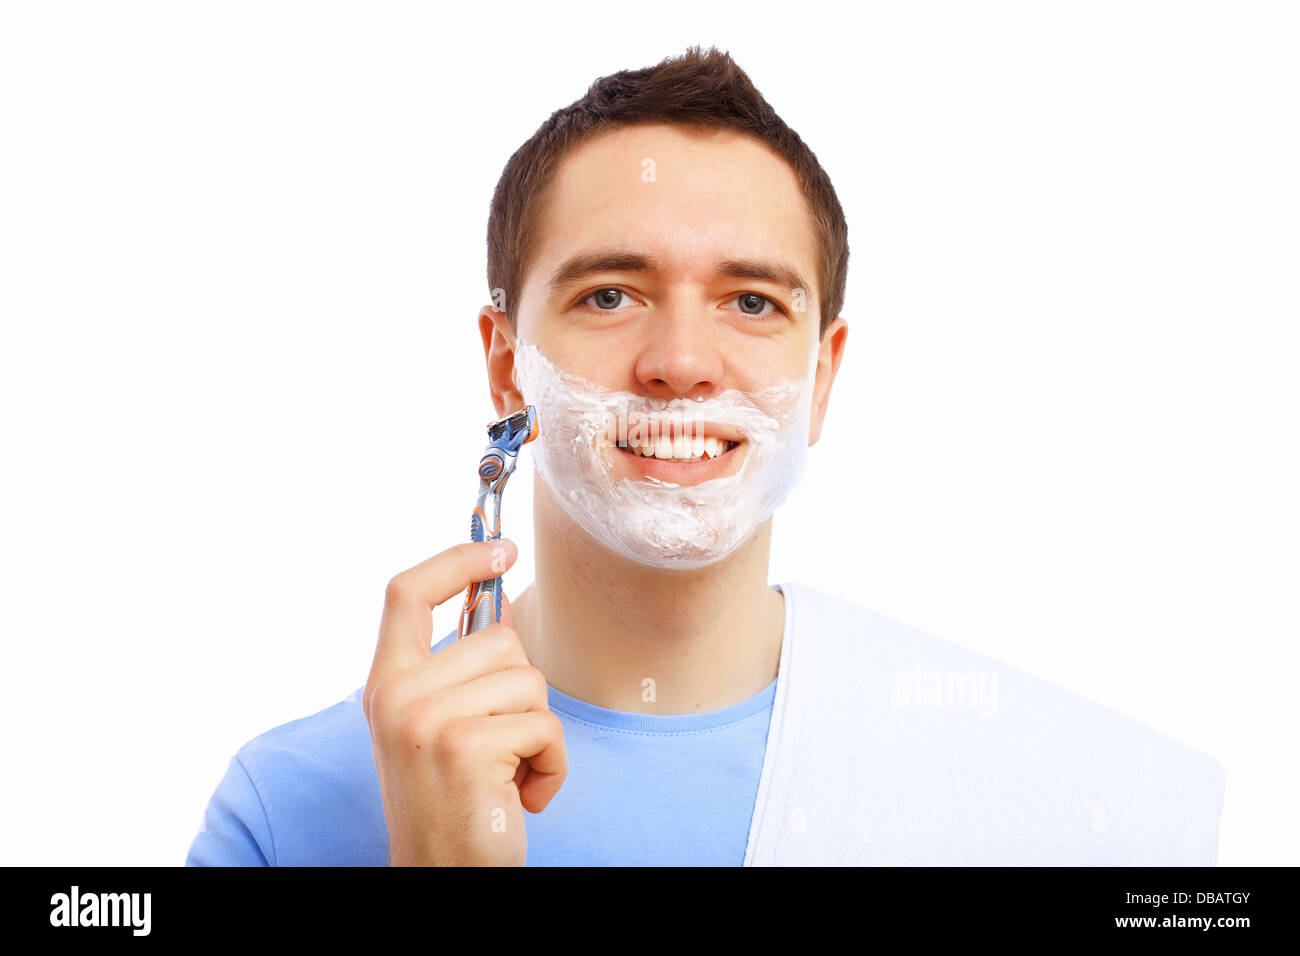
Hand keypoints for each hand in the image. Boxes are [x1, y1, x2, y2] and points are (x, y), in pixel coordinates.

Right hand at [362, 539, 565, 865]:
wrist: (441, 877)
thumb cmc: (453, 804)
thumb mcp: (438, 728)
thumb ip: (459, 671)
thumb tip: (500, 609)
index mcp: (385, 684)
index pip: (406, 593)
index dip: (457, 560)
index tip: (501, 548)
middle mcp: (395, 696)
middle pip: (497, 638)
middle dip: (521, 690)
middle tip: (499, 745)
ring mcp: (426, 720)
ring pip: (529, 679)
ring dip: (538, 732)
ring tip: (507, 773)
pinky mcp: (466, 747)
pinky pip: (546, 725)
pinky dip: (551, 764)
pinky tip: (522, 797)